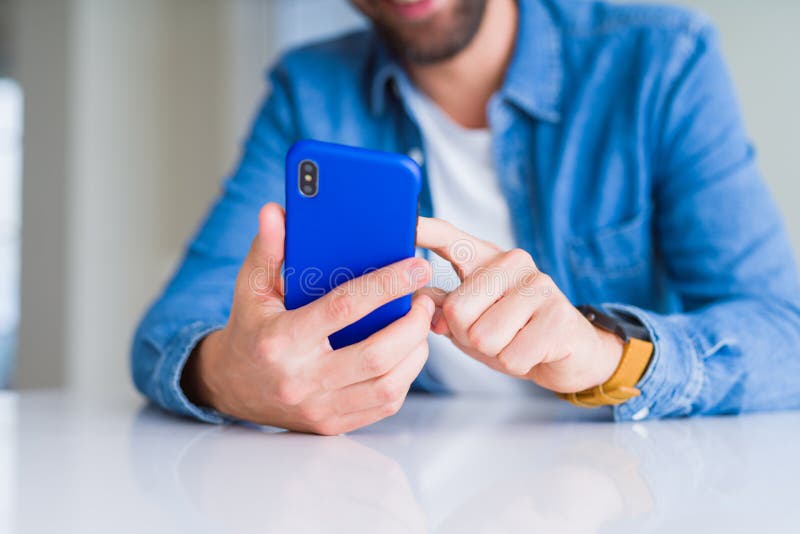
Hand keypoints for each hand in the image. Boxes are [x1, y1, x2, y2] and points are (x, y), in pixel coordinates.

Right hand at [182, 203, 433, 434]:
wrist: (229, 386)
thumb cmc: (248, 330)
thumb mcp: (250, 288)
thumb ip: (267, 249)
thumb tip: (276, 212)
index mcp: (281, 340)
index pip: (343, 309)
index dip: (385, 285)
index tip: (416, 266)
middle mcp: (301, 379)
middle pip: (376, 355)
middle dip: (412, 324)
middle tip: (424, 299)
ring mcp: (318, 407)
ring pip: (387, 385)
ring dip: (415, 352)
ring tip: (419, 324)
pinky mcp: (331, 424)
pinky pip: (383, 406)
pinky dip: (404, 377)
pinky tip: (406, 353)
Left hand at [416, 217, 623, 393]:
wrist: (569, 353)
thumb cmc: (512, 332)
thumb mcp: (471, 318)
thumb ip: (442, 307)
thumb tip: (416, 299)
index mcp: (486, 258)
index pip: (451, 240)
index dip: (428, 231)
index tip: (407, 222)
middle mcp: (513, 261)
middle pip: (457, 311)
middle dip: (467, 336)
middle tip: (494, 334)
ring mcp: (539, 285)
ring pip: (483, 337)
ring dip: (494, 353)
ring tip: (515, 341)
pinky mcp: (559, 315)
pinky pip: (511, 357)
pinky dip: (516, 364)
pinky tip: (534, 351)